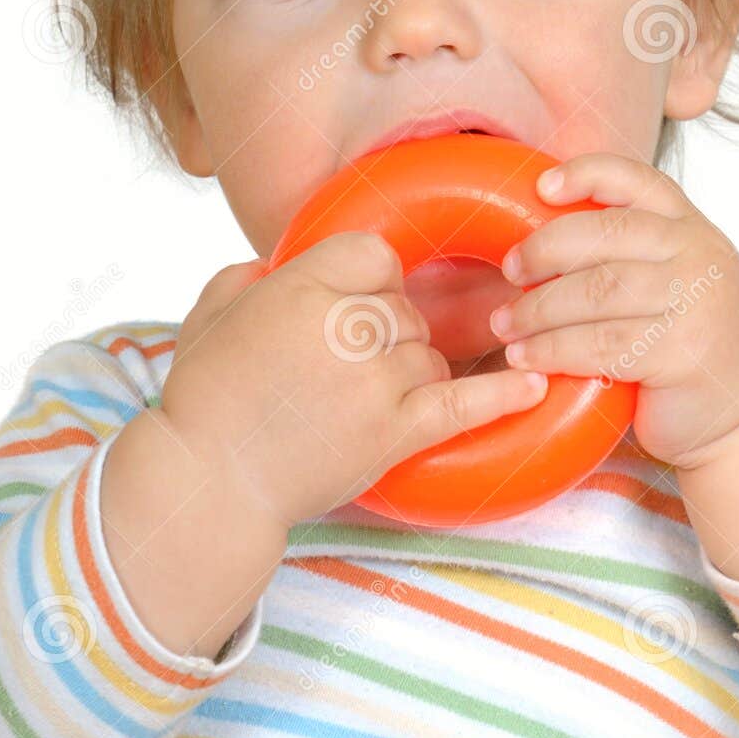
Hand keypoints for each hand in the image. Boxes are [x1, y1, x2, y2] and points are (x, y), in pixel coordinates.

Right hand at [160, 232, 548, 529]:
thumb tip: (282, 263)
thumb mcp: (211, 313)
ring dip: (407, 369)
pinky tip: (534, 386)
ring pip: (427, 351)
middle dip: (383, 330)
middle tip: (342, 365)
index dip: (366, 280)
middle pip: (404, 306)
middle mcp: (344, 328)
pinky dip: (501, 396)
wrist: (209, 482)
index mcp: (299, 288)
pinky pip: (462, 403)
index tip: (348, 304)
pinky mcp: (394, 433)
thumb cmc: (204, 399)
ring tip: (359, 399)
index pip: (374, 255)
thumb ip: (252, 273)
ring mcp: (374, 382)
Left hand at [487, 153, 738, 472]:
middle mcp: (699, 257)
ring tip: (506, 325)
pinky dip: (552, 350)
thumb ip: (639, 254)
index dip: (585, 173)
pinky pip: (599, 344)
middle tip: (510, 272)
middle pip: (604, 235)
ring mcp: (694, 303)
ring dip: (538, 309)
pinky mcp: (680, 353)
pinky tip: (527, 358)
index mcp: (694, 229)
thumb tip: (545, 242)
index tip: (542, 187)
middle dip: (544, 250)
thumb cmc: (699, 348)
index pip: (638, 181)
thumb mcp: (683, 283)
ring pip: (595, 291)